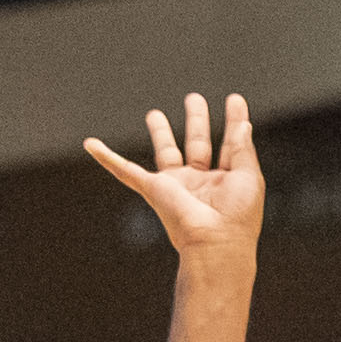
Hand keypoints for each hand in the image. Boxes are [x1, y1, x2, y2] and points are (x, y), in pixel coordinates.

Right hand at [84, 90, 262, 273]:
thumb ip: (243, 147)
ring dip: (160, 131)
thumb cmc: (237, 216)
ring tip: (154, 114)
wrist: (214, 242)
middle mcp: (200, 183)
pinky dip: (107, 158)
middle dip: (196, 120)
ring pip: (166, 151)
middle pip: (197, 144)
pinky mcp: (154, 188)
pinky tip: (91, 145)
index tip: (234, 99)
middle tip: (194, 99)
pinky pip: (125, 171)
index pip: (230, 145)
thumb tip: (244, 123)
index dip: (233, 122)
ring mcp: (176, 185)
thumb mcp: (248, 176)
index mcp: (225, 182)